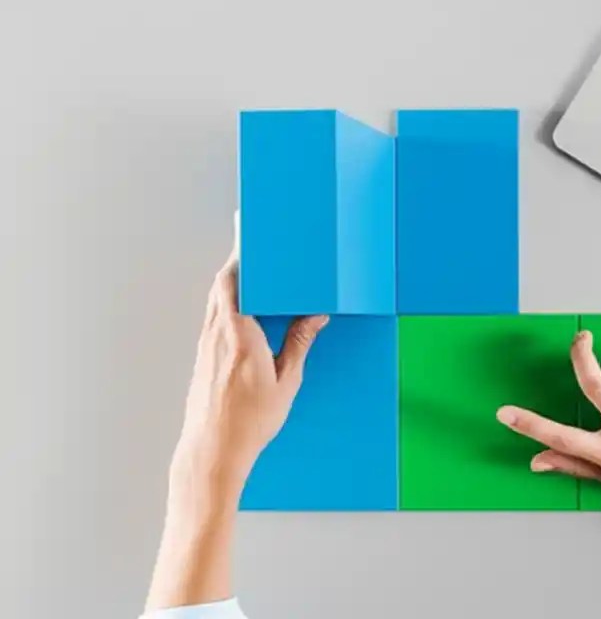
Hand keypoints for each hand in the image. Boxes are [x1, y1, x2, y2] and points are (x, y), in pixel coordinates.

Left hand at [169, 228, 327, 508]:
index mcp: (239, 334)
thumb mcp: (286, 381)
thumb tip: (314, 315)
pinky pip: (215, 318)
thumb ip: (299, 342)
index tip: (247, 232)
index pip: (235, 280)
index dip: (241, 254)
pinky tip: (243, 310)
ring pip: (216, 301)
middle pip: (222, 284)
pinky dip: (228, 304)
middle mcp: (216, 334)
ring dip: (232, 282)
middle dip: (238, 261)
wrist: (211, 452)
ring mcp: (205, 346)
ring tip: (252, 273)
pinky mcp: (203, 359)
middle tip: (253, 244)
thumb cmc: (249, 422)